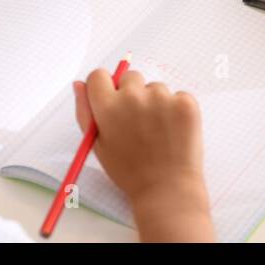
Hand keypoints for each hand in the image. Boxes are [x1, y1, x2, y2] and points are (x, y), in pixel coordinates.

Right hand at [74, 69, 213, 241]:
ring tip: (157, 132)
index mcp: (108, 107)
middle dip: (131, 94)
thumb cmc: (129, 170)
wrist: (167, 189)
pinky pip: (177, 95)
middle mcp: (133, 96)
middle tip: (138, 123)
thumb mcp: (98, 144)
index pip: (99, 75)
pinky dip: (176, 109)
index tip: (112, 100)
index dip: (104, 88)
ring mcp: (162, 97)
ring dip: (155, 103)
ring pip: (155, 88)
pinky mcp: (185, 102)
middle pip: (129, 77)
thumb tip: (79, 84)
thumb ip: (85, 111)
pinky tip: (173, 131)